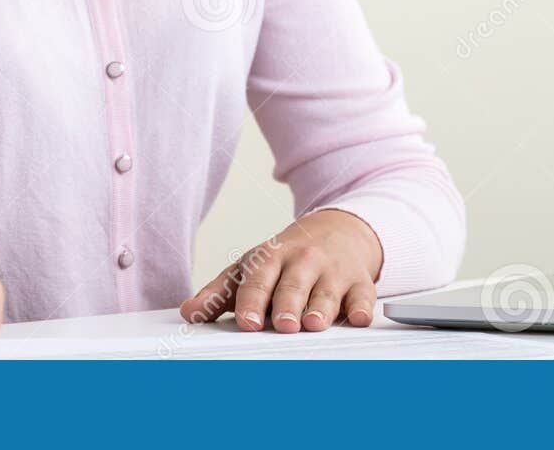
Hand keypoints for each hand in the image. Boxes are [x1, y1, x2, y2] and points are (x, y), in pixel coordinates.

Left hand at [178, 209, 383, 332]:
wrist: (337, 230)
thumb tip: (189, 313)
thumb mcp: (251, 267)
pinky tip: (359, 317)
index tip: (248, 322)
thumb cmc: (287, 257)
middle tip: (283, 324)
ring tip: (314, 323)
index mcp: (271, 257)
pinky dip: (362, 307)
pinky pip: (363, 295)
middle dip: (288, 304)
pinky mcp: (360, 281)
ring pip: (327, 291)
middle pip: (294, 284)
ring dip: (321, 307)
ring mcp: (334, 270)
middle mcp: (303, 261)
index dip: (252, 301)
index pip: (258, 279)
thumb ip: (220, 292)